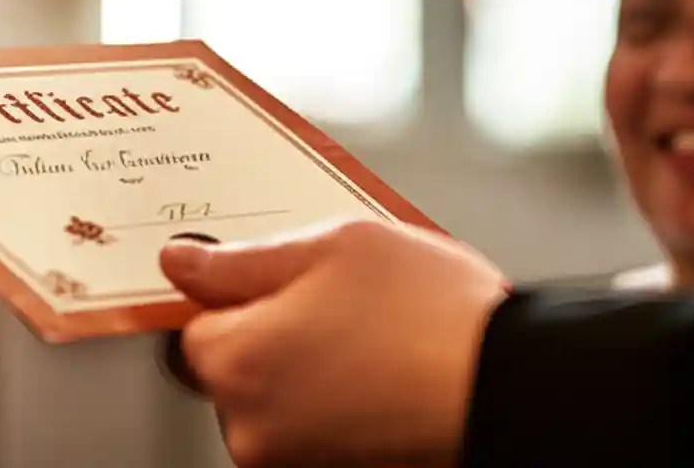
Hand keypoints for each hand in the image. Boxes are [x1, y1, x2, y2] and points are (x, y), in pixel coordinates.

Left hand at [159, 220, 508, 467]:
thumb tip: (182, 260)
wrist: (511, 386)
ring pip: (275, 399)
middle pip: (232, 368)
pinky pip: (313, 427)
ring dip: (307, 369)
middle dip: (273, 333)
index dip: (239, 294)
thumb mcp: (334, 246)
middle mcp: (252, 427)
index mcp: (237, 362)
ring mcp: (293, 460)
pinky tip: (382, 373)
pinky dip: (337, 402)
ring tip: (373, 338)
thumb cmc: (433, 317)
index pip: (193, 324)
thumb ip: (242, 258)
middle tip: (338, 303)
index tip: (279, 283)